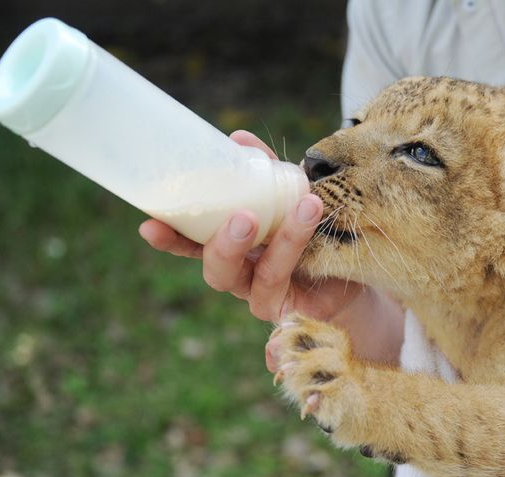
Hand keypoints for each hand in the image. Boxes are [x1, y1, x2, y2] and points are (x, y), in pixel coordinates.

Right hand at [139, 130, 403, 365]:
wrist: (355, 273)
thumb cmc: (311, 233)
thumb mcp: (286, 196)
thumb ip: (264, 173)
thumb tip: (239, 139)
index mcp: (233, 251)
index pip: (192, 246)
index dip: (171, 238)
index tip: (149, 224)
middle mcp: (246, 279)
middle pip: (220, 273)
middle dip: (226, 245)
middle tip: (243, 217)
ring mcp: (273, 298)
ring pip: (266, 279)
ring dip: (285, 241)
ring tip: (306, 206)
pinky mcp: (303, 308)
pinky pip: (305, 288)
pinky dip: (311, 255)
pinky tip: (317, 218)